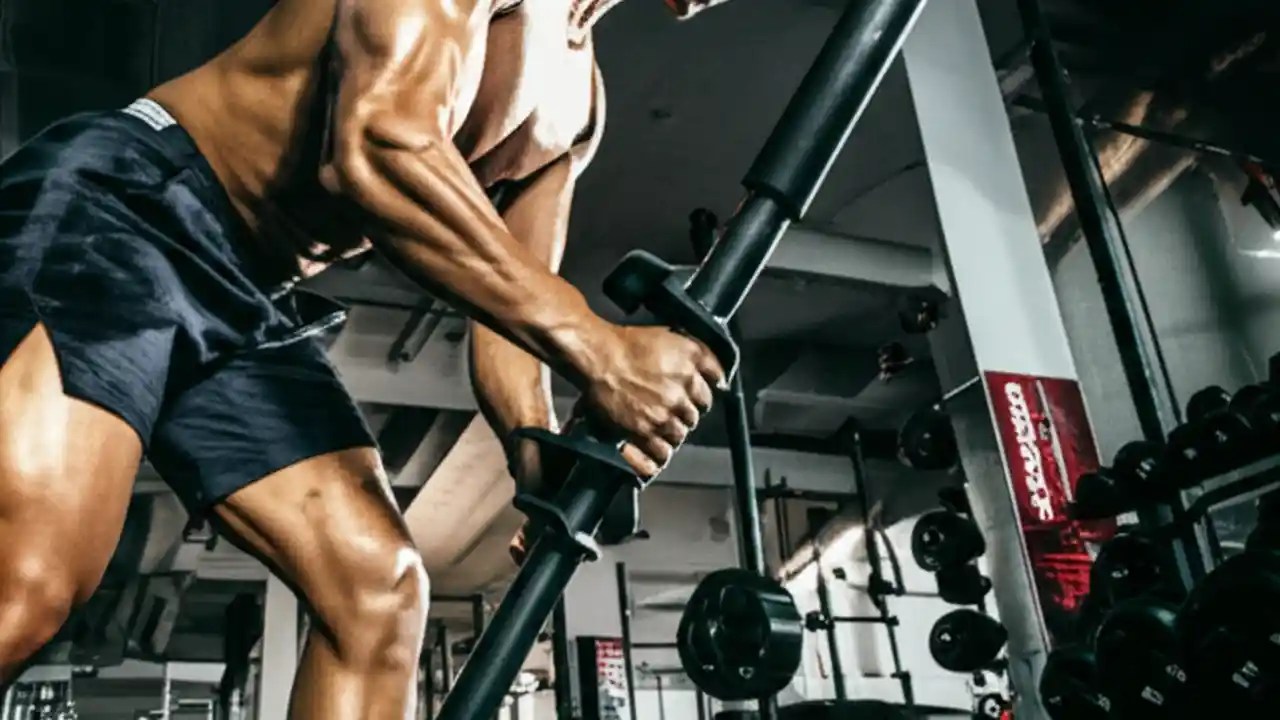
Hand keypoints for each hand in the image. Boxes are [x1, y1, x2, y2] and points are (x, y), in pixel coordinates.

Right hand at [579, 324, 725, 477]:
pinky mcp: (643, 431)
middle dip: (683, 415)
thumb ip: (700, 356)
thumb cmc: (628, 343)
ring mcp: (662, 416)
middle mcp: (680, 394)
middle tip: (669, 411)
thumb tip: (718, 378)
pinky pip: (660, 453)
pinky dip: (658, 455)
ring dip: (670, 434)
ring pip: (679, 436)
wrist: (599, 357)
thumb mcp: (673, 337)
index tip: (691, 399)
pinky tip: (654, 452)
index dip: (698, 398)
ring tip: (658, 429)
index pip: (709, 395)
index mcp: (691, 369)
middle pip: (693, 417)